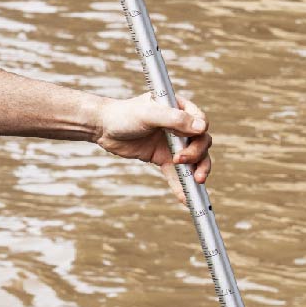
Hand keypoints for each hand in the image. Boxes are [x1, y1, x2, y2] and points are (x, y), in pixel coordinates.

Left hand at [95, 93, 211, 204]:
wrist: (103, 128)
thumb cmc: (124, 114)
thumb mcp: (148, 113)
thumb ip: (174, 119)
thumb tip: (202, 127)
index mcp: (179, 108)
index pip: (200, 120)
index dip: (199, 131)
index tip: (191, 138)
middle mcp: (180, 125)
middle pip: (200, 141)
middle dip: (197, 153)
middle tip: (181, 160)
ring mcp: (173, 143)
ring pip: (194, 159)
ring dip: (198, 170)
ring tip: (197, 181)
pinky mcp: (163, 158)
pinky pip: (177, 173)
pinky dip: (181, 184)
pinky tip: (185, 198)